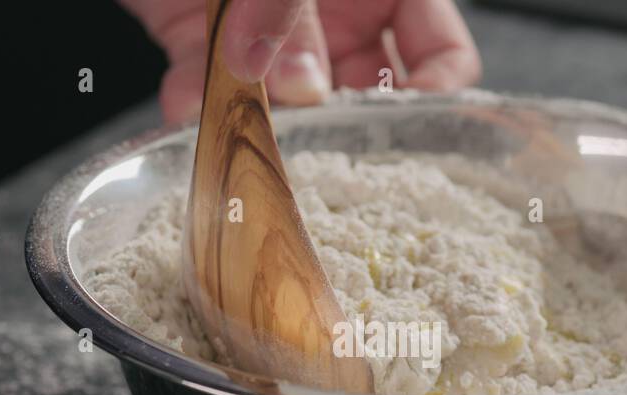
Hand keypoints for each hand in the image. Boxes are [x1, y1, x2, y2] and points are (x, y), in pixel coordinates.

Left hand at [120, 0, 481, 123]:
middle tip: (312, 148)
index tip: (398, 137)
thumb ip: (290, 3)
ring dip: (259, 123)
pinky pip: (208, 86)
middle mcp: (336, 14)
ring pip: (279, 102)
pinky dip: (196, 101)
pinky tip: (187, 107)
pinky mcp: (204, 40)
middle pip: (359, 95)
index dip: (431, 98)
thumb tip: (299, 85)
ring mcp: (270, 30)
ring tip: (243, 132)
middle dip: (334, 126)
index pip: (439, 53)